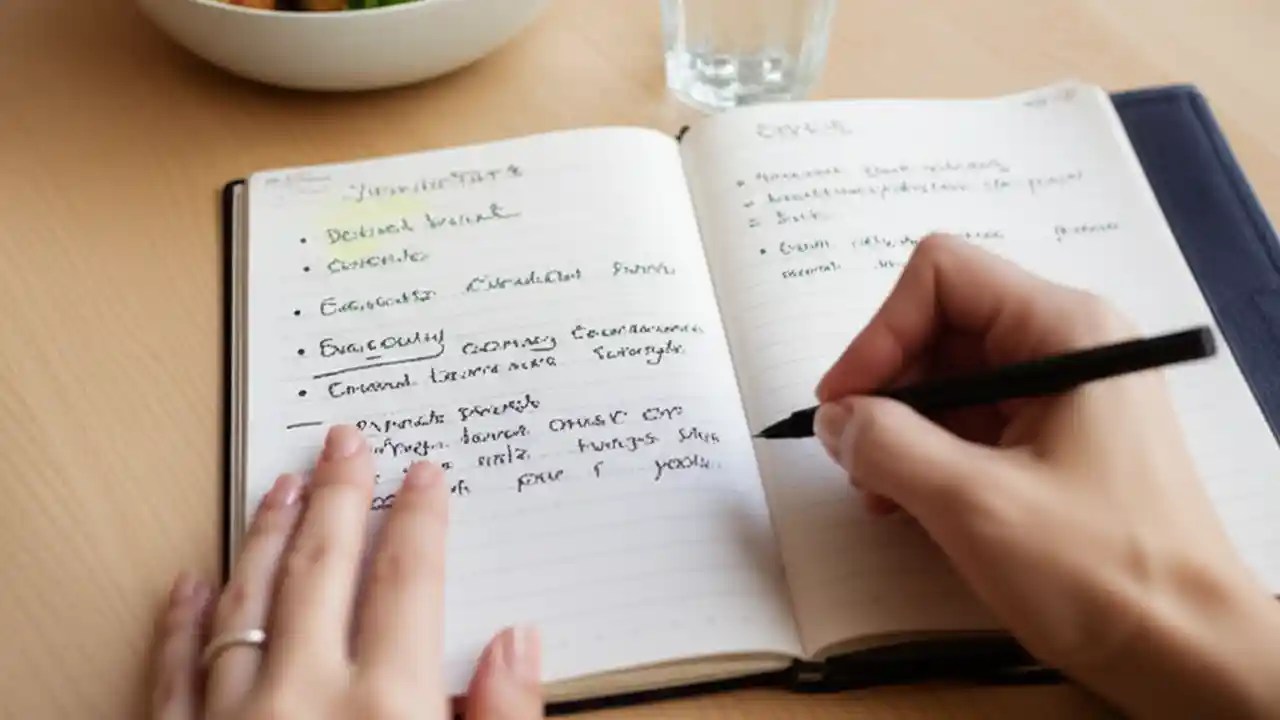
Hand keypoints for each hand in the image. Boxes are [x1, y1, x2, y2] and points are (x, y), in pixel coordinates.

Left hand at [149, 425, 542, 719]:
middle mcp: (305, 697)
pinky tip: (188, 581)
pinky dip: (180, 624)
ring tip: (283, 487)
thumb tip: (519, 640)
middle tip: (345, 442)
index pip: (409, 583)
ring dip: (267, 538)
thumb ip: (501, 719)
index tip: (424, 476)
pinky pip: (174, 672)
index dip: (419, 521)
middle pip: (324, 570)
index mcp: (387, 706)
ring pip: (246, 604)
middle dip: (339, 496)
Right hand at [814, 234, 1279, 718]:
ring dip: (903, 428)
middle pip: (944, 326)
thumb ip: (888, 446)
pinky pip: (977, 420)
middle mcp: (1069, 344)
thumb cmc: (1098, 572)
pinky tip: (910, 504)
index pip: (943, 277)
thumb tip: (835, 416)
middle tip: (853, 456)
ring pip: (954, 377)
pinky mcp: (1061, 439)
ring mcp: (1068, 393)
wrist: (1189, 653)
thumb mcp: (973, 504)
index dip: (880, 333)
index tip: (843, 404)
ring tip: (880, 493)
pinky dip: (932, 453)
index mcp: (1064, 330)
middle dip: (889, 387)